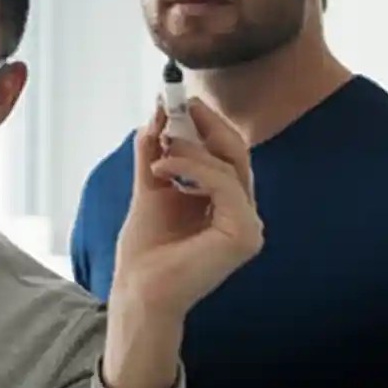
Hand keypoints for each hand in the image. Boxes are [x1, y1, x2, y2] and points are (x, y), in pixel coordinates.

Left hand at [113, 97, 263, 317]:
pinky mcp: (245, 235)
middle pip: (237, 153)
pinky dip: (194, 170)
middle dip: (207, 124)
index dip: (206, 123)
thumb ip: (155, 153)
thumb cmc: (146, 249)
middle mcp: (242, 211)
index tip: (180, 99)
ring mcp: (248, 224)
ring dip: (191, 150)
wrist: (139, 288)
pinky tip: (161, 170)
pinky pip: (226, 186)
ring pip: (231, 166)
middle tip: (180, 104)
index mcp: (224, 201)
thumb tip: (156, 114)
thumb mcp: (149, 187)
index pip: (226, 153)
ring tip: (159, 150)